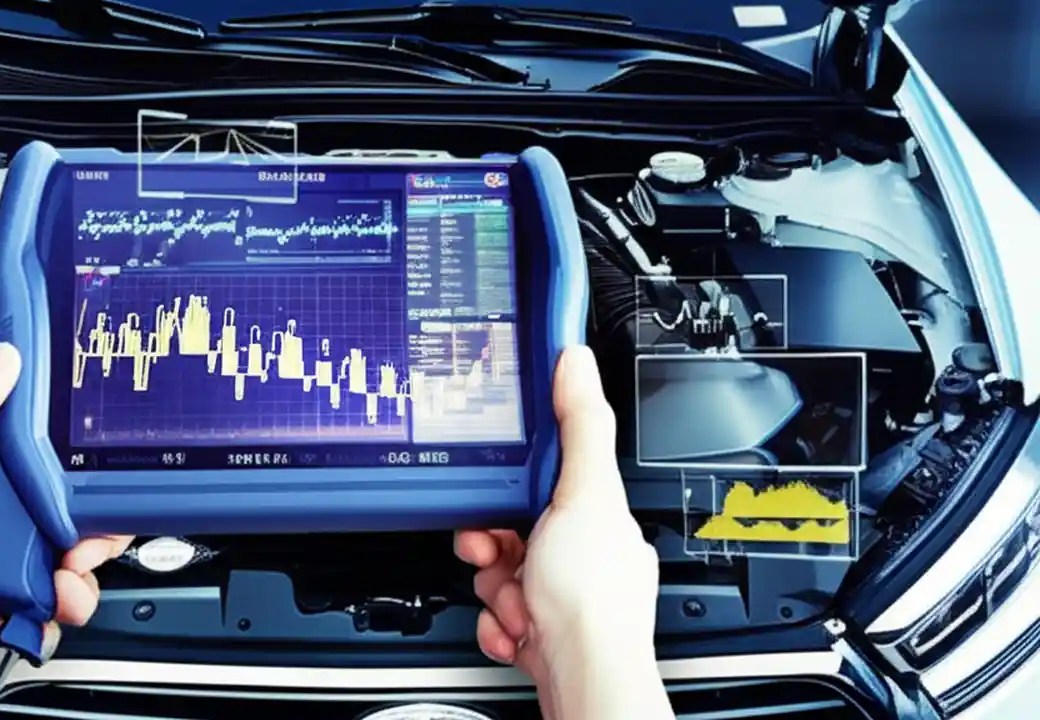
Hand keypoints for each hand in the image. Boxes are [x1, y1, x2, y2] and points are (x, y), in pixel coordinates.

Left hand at [0, 343, 132, 719]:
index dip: (33, 414)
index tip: (74, 423)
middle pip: (35, 479)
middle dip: (69, 506)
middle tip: (80, 523)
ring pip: (49, 534)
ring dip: (71, 559)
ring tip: (65, 575)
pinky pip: (45, 580)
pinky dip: (58, 595)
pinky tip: (50, 603)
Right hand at [455, 346, 669, 719]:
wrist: (586, 681)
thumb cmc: (593, 602)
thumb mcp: (584, 493)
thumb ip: (579, 425)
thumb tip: (576, 360)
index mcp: (598, 515)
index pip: (544, 480)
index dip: (510, 486)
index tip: (494, 496)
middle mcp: (585, 555)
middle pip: (510, 530)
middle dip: (492, 549)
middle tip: (494, 556)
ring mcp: (563, 598)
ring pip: (499, 574)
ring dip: (494, 590)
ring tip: (513, 603)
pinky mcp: (543, 635)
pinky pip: (498, 615)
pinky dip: (497, 625)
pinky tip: (513, 629)